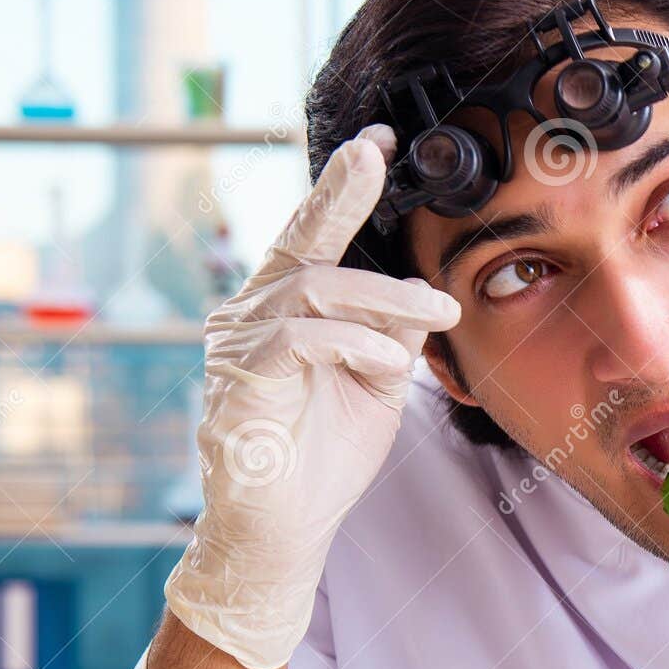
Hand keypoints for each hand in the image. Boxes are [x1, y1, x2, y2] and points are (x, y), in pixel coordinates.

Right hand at [164, 125, 459, 668]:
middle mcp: (252, 314)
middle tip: (377, 155)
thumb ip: (392, 330)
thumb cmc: (329, 451)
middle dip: (338, 192)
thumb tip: (420, 288)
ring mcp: (237, 345)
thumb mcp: (378, 381)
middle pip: (299, 239)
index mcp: (286, 309)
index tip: (377, 141)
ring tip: (431, 316)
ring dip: (383, 297)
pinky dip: (356, 341)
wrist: (290, 526)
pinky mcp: (238, 381)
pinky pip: (298, 337)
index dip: (341, 187)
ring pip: (312, 287)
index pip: (313, 237)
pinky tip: (389, 362)